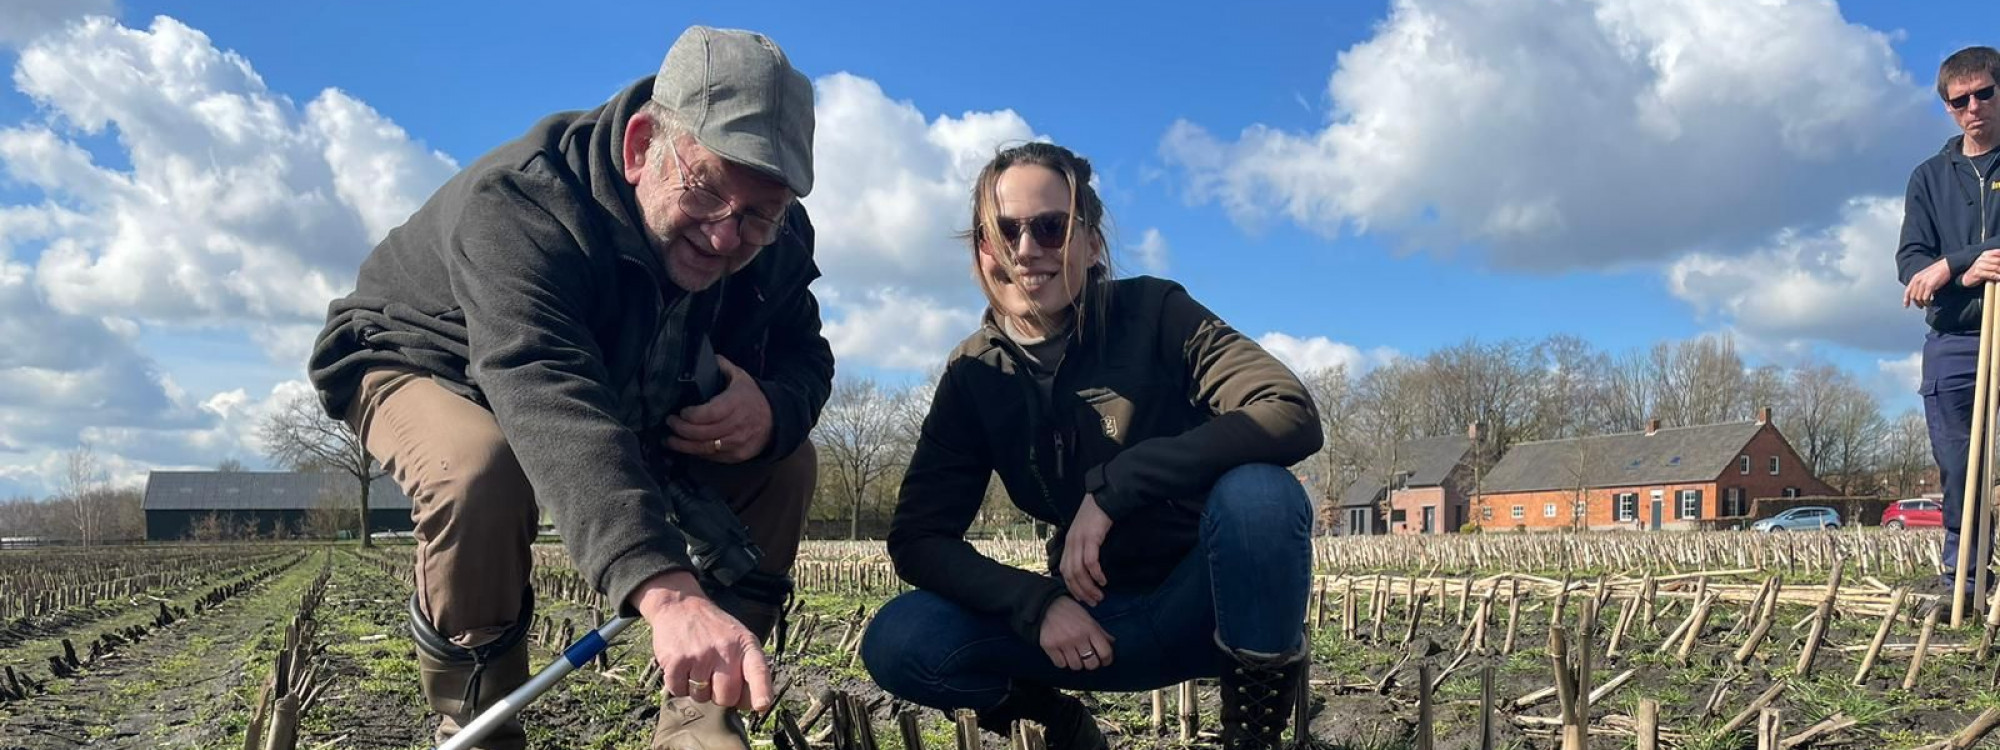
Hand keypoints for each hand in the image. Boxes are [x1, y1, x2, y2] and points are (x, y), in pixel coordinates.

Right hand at [630, 571, 772, 710]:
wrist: (680, 605)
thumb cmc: (713, 629)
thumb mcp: (738, 639)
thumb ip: (747, 668)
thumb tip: (751, 704)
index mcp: (745, 645)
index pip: (757, 671)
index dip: (760, 691)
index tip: (761, 706)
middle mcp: (725, 650)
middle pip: (727, 697)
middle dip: (719, 695)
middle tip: (713, 676)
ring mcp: (700, 655)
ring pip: (702, 697)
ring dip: (697, 689)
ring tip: (696, 665)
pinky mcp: (677, 661)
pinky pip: (680, 691)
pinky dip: (679, 685)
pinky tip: (682, 666)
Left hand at [666, 356, 772, 463]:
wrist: (775, 421)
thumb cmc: (752, 398)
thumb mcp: (741, 377)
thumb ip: (721, 366)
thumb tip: (702, 356)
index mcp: (736, 403)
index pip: (709, 413)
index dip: (691, 415)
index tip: (681, 411)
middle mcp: (737, 425)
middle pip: (702, 433)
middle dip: (681, 429)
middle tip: (670, 422)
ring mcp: (737, 443)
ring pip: (704, 448)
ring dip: (683, 445)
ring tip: (670, 439)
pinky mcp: (736, 456)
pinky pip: (712, 457)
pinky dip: (696, 452)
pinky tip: (687, 446)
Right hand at [1038, 596, 1114, 670]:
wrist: (1046, 605)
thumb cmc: (1069, 611)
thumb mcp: (1088, 618)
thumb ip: (1100, 632)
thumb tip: (1112, 643)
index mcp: (1090, 628)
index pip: (1105, 652)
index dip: (1107, 660)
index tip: (1105, 660)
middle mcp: (1078, 637)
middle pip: (1091, 664)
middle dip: (1092, 663)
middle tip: (1089, 659)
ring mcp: (1063, 643)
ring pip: (1076, 666)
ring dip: (1077, 663)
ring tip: (1075, 655)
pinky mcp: (1050, 646)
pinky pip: (1061, 664)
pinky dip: (1063, 662)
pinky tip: (1063, 654)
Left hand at [1061, 494, 1111, 605]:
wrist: (1103, 497)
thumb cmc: (1097, 516)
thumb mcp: (1086, 533)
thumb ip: (1083, 548)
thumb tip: (1088, 567)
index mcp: (1068, 544)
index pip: (1064, 571)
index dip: (1072, 587)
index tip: (1082, 598)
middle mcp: (1070, 544)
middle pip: (1070, 575)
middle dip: (1081, 592)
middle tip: (1093, 602)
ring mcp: (1079, 541)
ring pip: (1079, 571)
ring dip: (1089, 587)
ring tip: (1099, 596)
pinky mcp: (1091, 538)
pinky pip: (1090, 561)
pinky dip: (1096, 574)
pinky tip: (1103, 581)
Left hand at [1906, 258, 1949, 306]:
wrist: (1947, 266)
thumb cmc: (1939, 271)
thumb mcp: (1926, 276)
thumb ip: (1921, 283)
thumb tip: (1919, 294)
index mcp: (1916, 278)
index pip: (1908, 291)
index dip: (1906, 299)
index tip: (1906, 306)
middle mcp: (1917, 280)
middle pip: (1913, 296)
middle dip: (1917, 303)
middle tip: (1922, 306)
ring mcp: (1923, 283)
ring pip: (1919, 298)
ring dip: (1923, 303)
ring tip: (1928, 304)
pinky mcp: (1930, 285)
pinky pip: (1925, 298)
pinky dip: (1927, 302)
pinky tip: (1931, 303)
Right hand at [1959, 250, 1999, 289]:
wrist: (1967, 277)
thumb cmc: (1979, 270)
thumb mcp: (1986, 262)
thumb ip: (1995, 259)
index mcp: (1985, 254)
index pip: (1997, 252)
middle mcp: (1982, 259)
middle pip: (1998, 260)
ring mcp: (1979, 266)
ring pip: (1996, 267)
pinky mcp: (1978, 273)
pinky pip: (1991, 274)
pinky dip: (1998, 276)